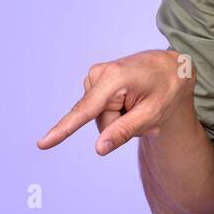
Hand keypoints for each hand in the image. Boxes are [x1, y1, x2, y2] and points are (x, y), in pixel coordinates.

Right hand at [36, 49, 193, 155]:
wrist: (171, 65)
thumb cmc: (166, 87)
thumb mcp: (153, 113)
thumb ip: (124, 131)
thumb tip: (99, 149)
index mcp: (114, 79)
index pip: (85, 111)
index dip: (63, 130)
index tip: (43, 144)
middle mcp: (98, 75)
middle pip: (101, 121)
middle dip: (122, 125)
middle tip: (147, 113)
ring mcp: (95, 76)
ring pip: (101, 118)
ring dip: (122, 118)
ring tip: (143, 105)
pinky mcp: (96, 81)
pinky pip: (102, 110)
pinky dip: (119, 112)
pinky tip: (135, 102)